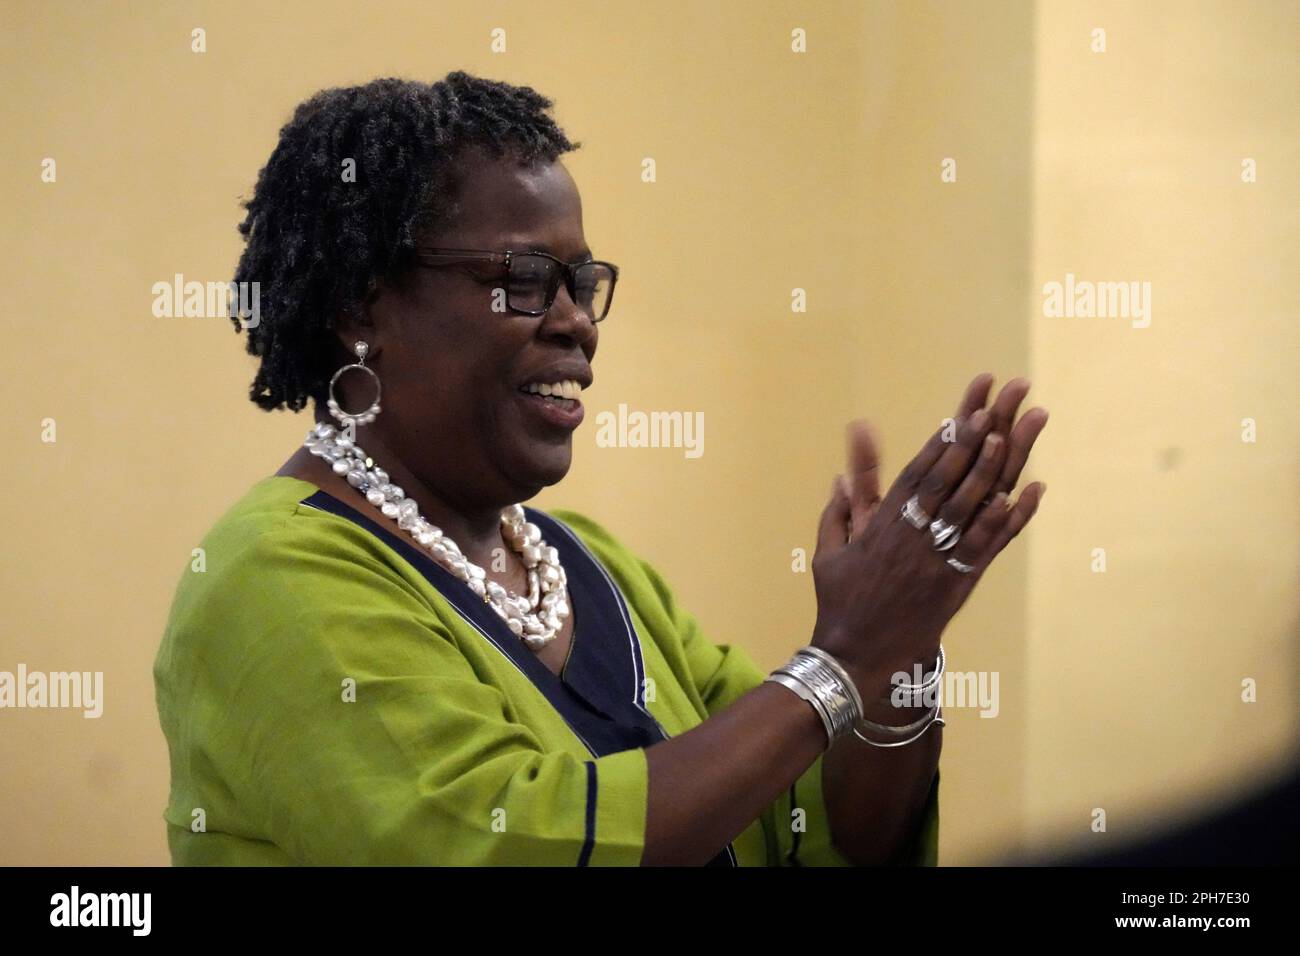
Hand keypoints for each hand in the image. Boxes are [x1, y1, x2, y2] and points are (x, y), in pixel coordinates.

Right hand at [811, 373, 1047, 697]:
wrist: (860, 655)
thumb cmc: (842, 601)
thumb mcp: (829, 550)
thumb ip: (841, 508)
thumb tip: (840, 472)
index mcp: (884, 523)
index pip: (919, 471)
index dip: (944, 438)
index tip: (963, 409)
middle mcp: (915, 534)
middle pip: (953, 475)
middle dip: (978, 434)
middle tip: (1002, 400)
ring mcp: (940, 557)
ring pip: (975, 503)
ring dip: (998, 464)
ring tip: (1018, 428)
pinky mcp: (959, 581)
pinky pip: (990, 544)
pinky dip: (1012, 517)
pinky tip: (1031, 490)